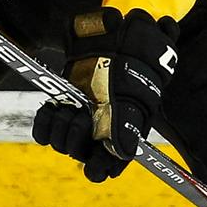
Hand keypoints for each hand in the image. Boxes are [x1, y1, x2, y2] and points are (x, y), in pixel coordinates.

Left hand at [34, 7, 178, 180]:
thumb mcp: (150, 62)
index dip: (99, 167)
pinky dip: (44, 121)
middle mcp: (97, 134)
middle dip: (76, 136)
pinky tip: (52, 106)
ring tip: (70, 106)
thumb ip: (157, 63)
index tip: (93, 163)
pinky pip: (42, 131)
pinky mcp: (59, 109)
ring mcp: (76, 122)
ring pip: (59, 142)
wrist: (115, 42)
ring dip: (61, 126)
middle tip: (83, 113)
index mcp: (121, 134)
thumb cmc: (136, 57)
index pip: (104, 168)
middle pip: (77, 154)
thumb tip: (164, 38)